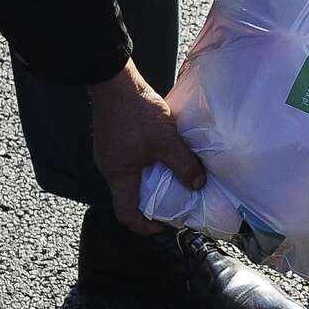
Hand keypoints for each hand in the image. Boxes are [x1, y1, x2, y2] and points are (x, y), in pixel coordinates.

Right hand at [87, 61, 204, 233]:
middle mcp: (109, 168)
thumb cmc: (137, 113)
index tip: (163, 226)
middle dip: (152, 204)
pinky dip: (147, 164)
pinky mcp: (113, 139)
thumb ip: (184, 165)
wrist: (115, 81)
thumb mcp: (167, 141)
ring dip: (151, 181)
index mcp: (119, 175)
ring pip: (132, 177)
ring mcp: (109, 153)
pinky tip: (162, 154)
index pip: (126, 214)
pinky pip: (131, 160)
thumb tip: (198, 184)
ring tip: (173, 177)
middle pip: (130, 196)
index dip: (145, 226)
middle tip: (174, 201)